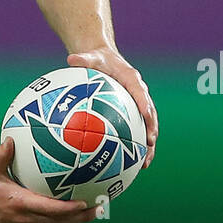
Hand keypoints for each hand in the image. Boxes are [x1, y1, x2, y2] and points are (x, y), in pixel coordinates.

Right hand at [0, 138, 96, 222]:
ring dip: (71, 221)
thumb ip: (3, 154)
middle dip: (80, 218)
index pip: (51, 209)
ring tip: (89, 214)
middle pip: (58, 222)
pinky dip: (57, 219)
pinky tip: (66, 213)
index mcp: (19, 204)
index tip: (86, 204)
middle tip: (99, 211)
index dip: (70, 209)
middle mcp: (23, 218)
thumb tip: (12, 139)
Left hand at [66, 47, 157, 167]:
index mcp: (131, 79)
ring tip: (144, 164)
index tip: (146, 116)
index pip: (140, 93)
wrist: (104, 59)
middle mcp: (138, 93)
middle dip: (151, 130)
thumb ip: (82, 60)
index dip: (144, 105)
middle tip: (150, 145)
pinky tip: (126, 165)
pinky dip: (132, 146)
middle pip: (150, 115)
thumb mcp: (89, 58)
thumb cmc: (97, 60)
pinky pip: (134, 131)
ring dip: (147, 146)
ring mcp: (136, 105)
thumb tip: (70, 59)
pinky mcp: (130, 114)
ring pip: (146, 127)